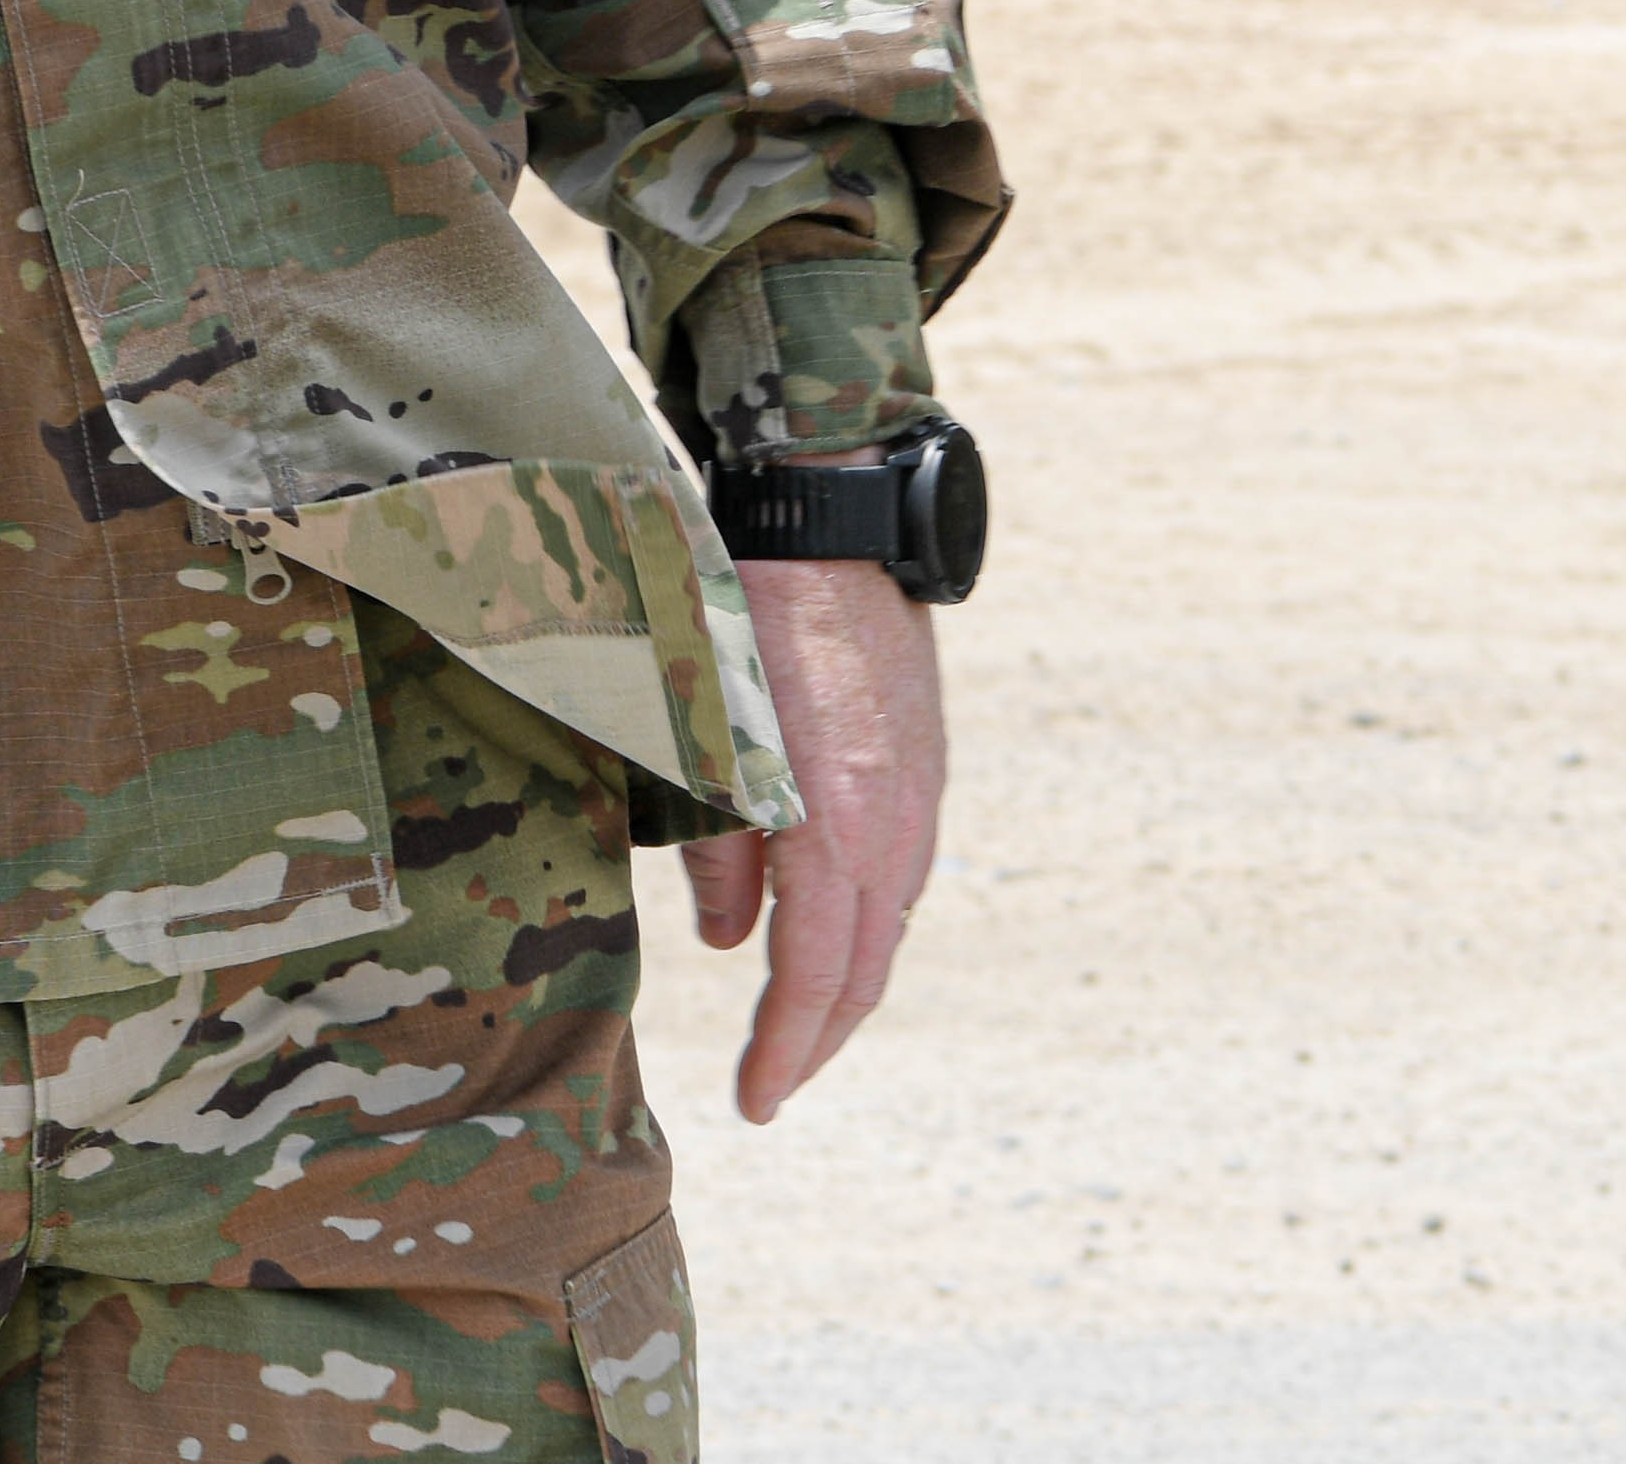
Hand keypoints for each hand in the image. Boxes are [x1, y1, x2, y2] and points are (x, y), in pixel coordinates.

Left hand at [682, 558, 944, 1122]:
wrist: (836, 522)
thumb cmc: (745, 623)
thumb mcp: (702, 742)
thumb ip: (717, 850)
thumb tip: (734, 943)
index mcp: (835, 824)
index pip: (815, 974)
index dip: (785, 1049)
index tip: (755, 1102)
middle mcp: (893, 823)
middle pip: (866, 968)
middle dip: (817, 1039)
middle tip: (770, 1086)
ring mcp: (918, 794)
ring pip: (889, 925)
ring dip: (845, 985)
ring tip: (796, 1025)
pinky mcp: (924, 765)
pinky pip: (902, 874)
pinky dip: (867, 925)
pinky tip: (831, 930)